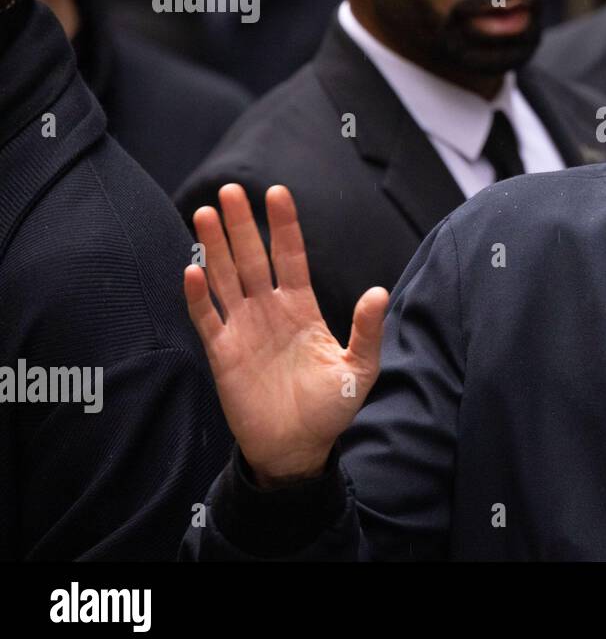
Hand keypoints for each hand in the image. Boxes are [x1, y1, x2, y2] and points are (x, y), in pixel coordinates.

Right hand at [184, 184, 388, 486]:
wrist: (299, 449)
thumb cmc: (332, 409)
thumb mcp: (360, 368)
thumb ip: (367, 330)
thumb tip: (380, 292)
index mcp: (302, 308)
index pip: (291, 256)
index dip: (284, 225)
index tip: (278, 192)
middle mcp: (270, 311)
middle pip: (252, 258)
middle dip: (242, 224)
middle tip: (230, 189)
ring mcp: (243, 329)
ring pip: (225, 278)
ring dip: (215, 247)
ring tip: (204, 212)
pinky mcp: (222, 353)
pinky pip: (206, 318)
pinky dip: (197, 295)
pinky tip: (192, 268)